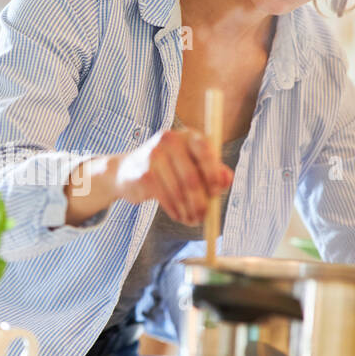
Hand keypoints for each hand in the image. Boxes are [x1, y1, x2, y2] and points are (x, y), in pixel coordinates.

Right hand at [114, 126, 232, 224]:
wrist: (127, 170)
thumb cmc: (168, 168)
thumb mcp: (192, 164)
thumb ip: (213, 170)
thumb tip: (227, 179)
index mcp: (187, 136)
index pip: (205, 150)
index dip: (213, 173)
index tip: (217, 193)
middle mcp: (170, 141)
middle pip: (192, 177)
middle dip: (201, 201)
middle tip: (205, 217)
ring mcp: (154, 156)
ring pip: (179, 191)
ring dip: (188, 210)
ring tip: (192, 220)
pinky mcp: (144, 174)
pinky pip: (166, 198)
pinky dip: (175, 211)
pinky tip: (178, 216)